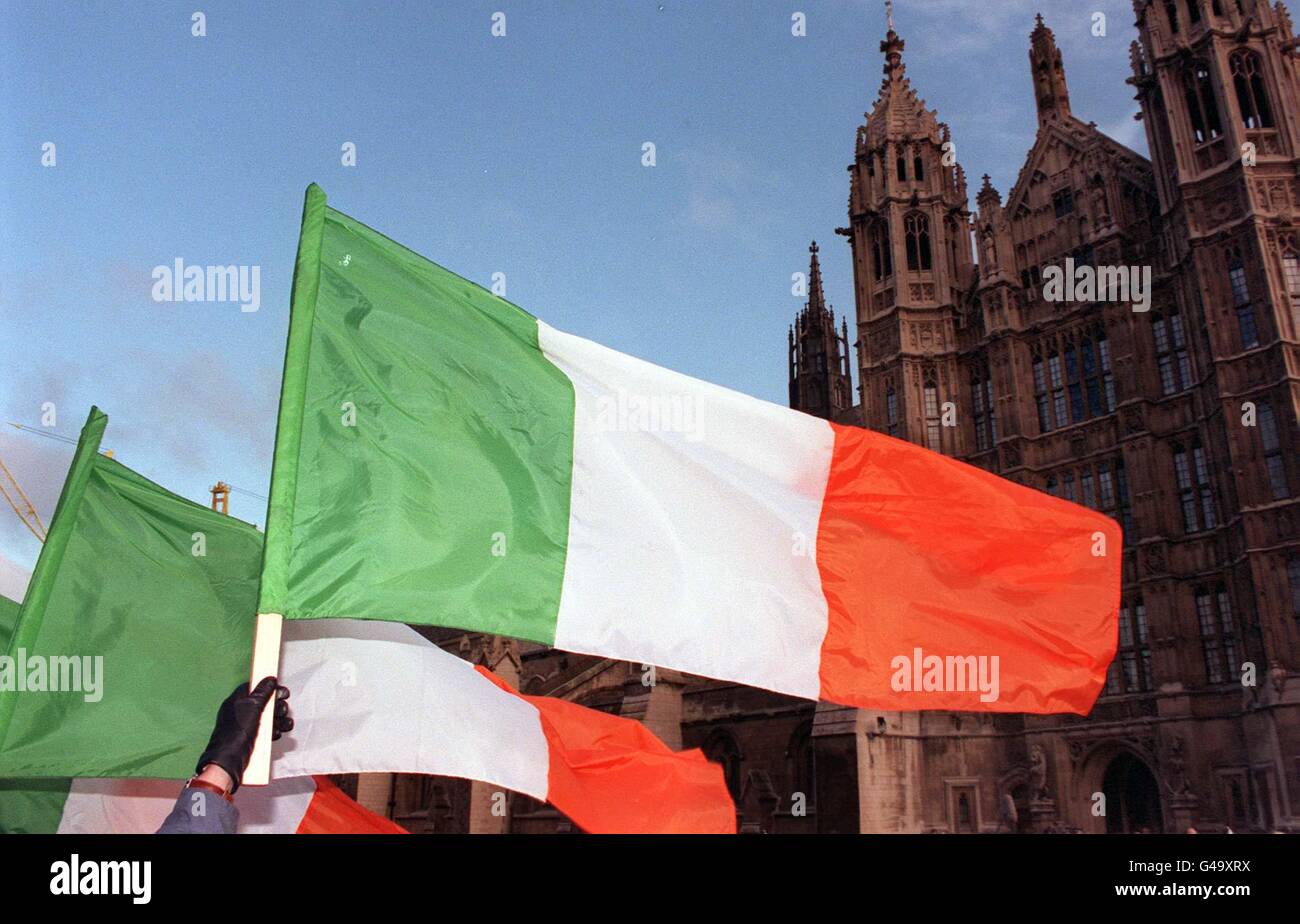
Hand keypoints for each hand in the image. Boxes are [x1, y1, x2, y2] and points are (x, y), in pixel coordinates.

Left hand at [194, 677, 293, 792]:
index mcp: (237, 701)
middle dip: (277, 706)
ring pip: (267, 717)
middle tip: (283, 710)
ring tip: (286, 723)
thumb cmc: (236, 732)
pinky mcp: (252, 738)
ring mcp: (246, 725)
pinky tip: (279, 732)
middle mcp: (241, 712)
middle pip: (264, 702)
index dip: (269, 688)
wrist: (230, 761)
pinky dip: (275, 730)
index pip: (254, 688)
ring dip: (280, 719)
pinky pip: (266, 730)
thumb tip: (270, 679)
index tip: (281, 691)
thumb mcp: (252, 707)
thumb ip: (262, 692)